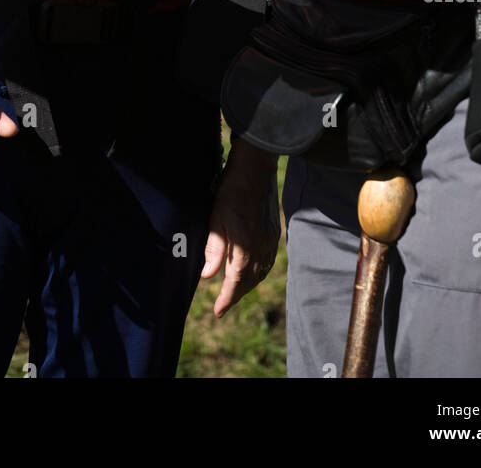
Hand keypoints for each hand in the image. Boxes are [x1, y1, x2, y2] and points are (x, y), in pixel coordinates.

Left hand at [200, 138, 280, 315]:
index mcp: (246, 246)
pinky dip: (258, 273)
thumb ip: (214, 249)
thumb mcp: (216, 219)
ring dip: (247, 286)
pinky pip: (268, 261)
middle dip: (236, 295)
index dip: (227, 299)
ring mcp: (270, 240)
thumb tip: (207, 276)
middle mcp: (261, 247)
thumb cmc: (231, 191)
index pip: (235, 282)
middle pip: (249, 281)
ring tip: (234, 292)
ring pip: (261, 273)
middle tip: (223, 306)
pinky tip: (251, 272)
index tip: (218, 311)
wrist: (255, 169)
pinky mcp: (273, 232)